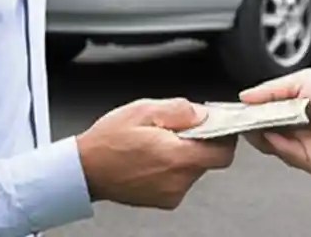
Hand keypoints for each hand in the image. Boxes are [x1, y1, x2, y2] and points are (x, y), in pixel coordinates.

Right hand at [76, 98, 236, 209]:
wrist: (85, 170)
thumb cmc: (108, 141)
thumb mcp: (144, 110)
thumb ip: (180, 110)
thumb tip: (203, 114)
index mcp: (176, 158)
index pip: (223, 153)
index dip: (225, 136)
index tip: (218, 124)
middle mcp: (177, 181)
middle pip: (209, 161)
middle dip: (201, 142)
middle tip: (179, 128)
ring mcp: (171, 194)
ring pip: (195, 169)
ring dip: (186, 154)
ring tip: (161, 141)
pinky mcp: (164, 201)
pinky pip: (181, 180)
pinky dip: (175, 167)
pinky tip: (155, 156)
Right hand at [238, 68, 310, 175]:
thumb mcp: (301, 81)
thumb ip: (270, 90)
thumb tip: (245, 96)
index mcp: (296, 105)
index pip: (265, 110)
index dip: (250, 109)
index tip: (236, 107)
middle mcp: (297, 126)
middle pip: (263, 128)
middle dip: (250, 121)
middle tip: (240, 115)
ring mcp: (301, 144)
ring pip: (269, 143)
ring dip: (259, 132)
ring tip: (255, 120)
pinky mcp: (307, 160)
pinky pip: (283, 153)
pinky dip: (275, 144)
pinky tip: (273, 132)